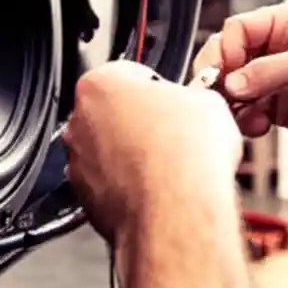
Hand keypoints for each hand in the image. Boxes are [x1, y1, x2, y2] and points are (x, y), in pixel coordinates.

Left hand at [64, 61, 242, 243]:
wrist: (176, 213)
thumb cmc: (184, 157)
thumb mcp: (208, 103)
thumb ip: (191, 97)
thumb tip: (196, 104)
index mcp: (100, 84)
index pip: (129, 74)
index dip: (157, 88)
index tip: (171, 100)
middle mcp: (79, 122)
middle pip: (113, 112)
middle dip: (140, 121)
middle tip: (172, 133)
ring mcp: (79, 162)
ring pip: (107, 150)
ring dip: (132, 154)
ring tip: (167, 165)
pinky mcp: (85, 198)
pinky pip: (108, 184)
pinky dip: (127, 185)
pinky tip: (155, 188)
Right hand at [192, 3, 287, 152]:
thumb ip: (273, 71)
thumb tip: (234, 82)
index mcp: (285, 23)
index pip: (237, 30)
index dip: (225, 51)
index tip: (223, 75)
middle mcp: (276, 49)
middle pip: (228, 58)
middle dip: (221, 79)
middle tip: (220, 97)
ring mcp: (276, 80)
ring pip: (233, 89)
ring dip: (231, 104)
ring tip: (242, 116)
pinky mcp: (279, 108)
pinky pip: (247, 112)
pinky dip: (244, 121)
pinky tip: (258, 126)